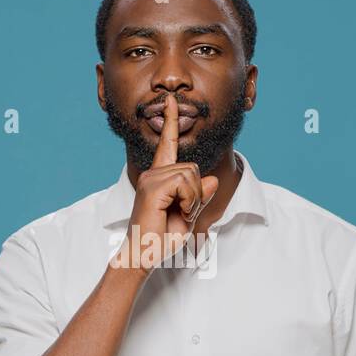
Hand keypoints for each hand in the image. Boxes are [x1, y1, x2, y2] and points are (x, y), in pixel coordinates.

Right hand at [113, 93, 218, 272]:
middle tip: (182, 213)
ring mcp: (151, 178)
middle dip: (196, 194)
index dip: (171, 121)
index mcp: (159, 177)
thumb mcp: (189, 215)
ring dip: (192, 199)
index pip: (167, 144)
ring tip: (177, 214)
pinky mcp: (152, 187)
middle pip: (192, 168)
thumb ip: (199, 196)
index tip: (171, 100)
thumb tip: (212, 180)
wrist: (143, 254)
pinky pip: (186, 184)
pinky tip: (177, 212)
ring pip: (191, 175)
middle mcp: (153, 173)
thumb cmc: (160, 238)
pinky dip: (189, 202)